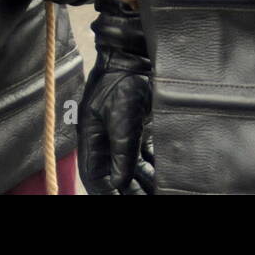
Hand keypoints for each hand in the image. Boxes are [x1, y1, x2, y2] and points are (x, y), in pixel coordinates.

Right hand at [79, 0, 153, 194]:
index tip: (120, 201)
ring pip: (131, 168)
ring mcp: (121, 134)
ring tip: (159, 192)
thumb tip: (120, 181)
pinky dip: (152, 168)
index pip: (95, 177)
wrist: (134, 53)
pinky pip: (143, 156)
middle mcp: (104, 139)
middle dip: (129, 191)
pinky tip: (163, 177)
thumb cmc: (122, 80)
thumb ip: (122, 150)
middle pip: (115, 176)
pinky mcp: (137, 128)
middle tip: (146, 199)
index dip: (107, 194)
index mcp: (91, 137)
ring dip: (143, 182)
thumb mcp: (122, 116)